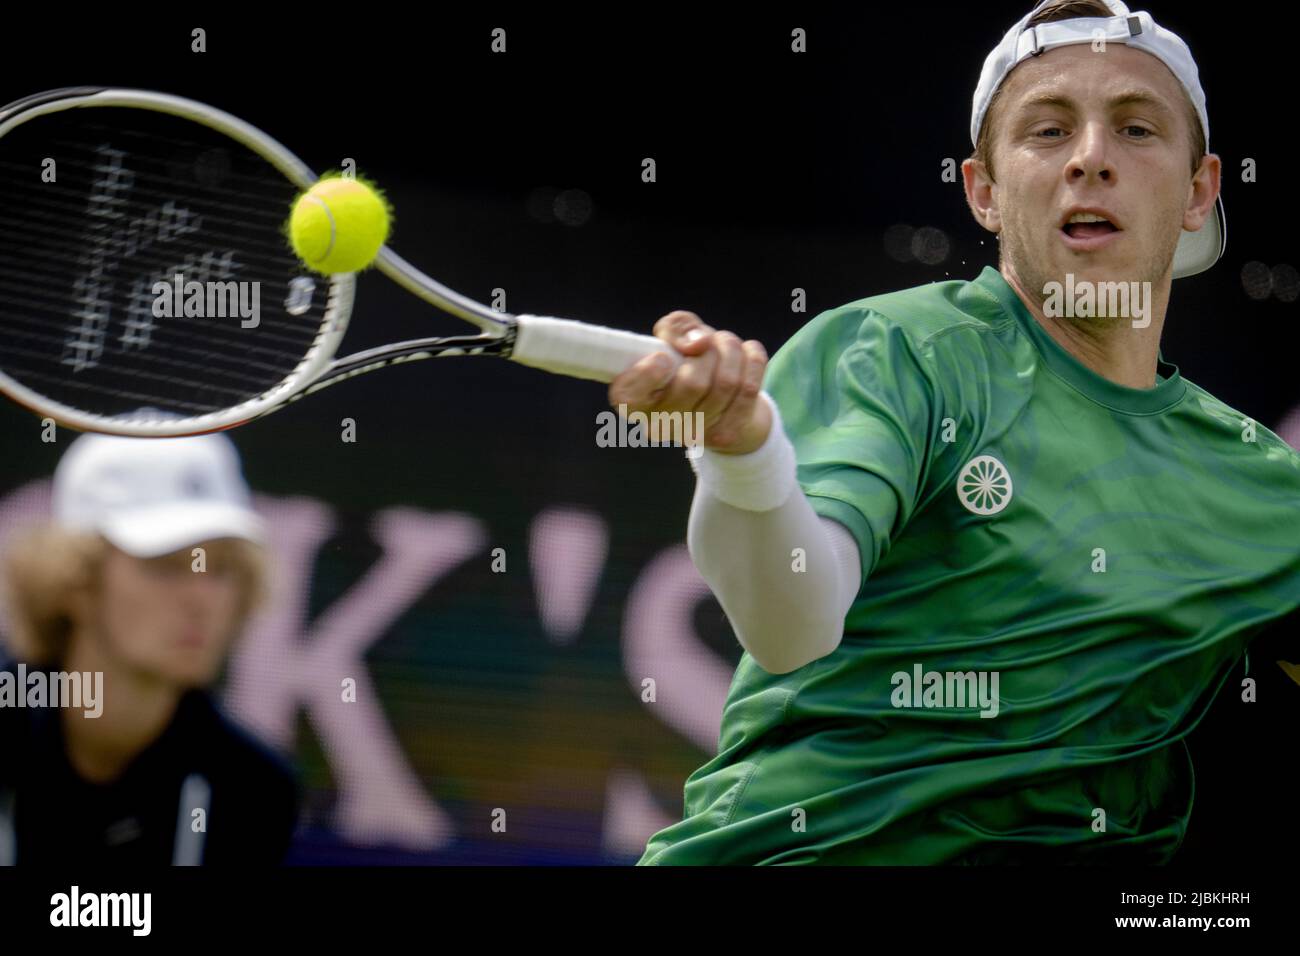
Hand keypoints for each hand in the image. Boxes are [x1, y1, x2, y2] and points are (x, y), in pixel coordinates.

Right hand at [608, 310, 771, 454]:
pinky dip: (753, 361)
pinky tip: (745, 359)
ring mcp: (693, 433)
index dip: (648, 374)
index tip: (663, 358)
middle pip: (692, 383)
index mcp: (632, 399)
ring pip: (727, 383)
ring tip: (725, 346)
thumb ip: (676, 327)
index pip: (629, 394)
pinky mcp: (725, 435)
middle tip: (706, 345)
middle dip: (708, 352)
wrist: (718, 397)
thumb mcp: (672, 335)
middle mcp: (657, 424)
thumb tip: (698, 343)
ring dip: (731, 351)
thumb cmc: (684, 361)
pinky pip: (750, 388)